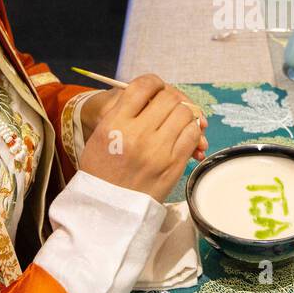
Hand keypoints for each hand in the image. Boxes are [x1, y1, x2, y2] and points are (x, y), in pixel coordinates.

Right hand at [77, 74, 208, 203]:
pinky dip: (192, 131)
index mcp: (115, 123)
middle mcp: (138, 133)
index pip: (143, 86)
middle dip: (171, 98)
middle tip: (168, 107)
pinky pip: (192, 136)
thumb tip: (153, 92)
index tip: (156, 89)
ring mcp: (158, 150)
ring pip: (185, 114)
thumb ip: (123, 112)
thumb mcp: (100, 135)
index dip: (154, 83)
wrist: (107, 209)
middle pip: (169, 98)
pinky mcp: (174, 165)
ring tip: (176, 122)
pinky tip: (183, 135)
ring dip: (184, 114)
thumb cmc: (101, 171)